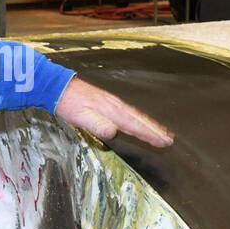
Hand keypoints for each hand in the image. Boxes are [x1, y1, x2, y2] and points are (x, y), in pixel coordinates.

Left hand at [53, 77, 173, 147]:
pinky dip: (138, 117)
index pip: (134, 125)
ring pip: (135, 114)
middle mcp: (116, 105)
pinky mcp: (108, 101)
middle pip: (139, 119)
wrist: (59, 86)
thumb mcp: (80, 117)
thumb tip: (114, 133)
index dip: (149, 135)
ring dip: (149, 123)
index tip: (164, 142)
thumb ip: (97, 124)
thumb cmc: (69, 104)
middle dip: (155, 130)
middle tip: (169, 139)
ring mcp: (112, 102)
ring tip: (161, 131)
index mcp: (112, 111)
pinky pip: (128, 111)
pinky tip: (138, 119)